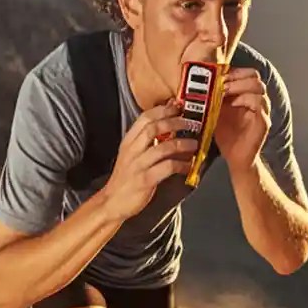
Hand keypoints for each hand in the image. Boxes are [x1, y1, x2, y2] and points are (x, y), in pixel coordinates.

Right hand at [99, 101, 198, 220]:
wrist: (112, 202)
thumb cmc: (125, 178)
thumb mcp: (131, 155)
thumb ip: (145, 141)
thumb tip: (167, 127)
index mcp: (128, 142)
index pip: (144, 118)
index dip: (162, 110)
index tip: (177, 106)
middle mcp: (132, 150)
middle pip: (154, 128)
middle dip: (175, 122)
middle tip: (190, 122)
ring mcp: (138, 165)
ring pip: (163, 147)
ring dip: (182, 144)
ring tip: (194, 144)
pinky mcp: (145, 180)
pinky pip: (167, 168)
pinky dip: (181, 165)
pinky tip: (189, 166)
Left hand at [213, 67, 270, 168]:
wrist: (235, 159)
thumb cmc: (226, 136)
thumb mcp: (215, 113)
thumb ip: (212, 99)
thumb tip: (195, 85)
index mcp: (246, 95)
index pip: (247, 73)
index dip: (233, 71)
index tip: (217, 74)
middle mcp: (257, 100)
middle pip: (255, 76)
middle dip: (236, 76)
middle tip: (220, 82)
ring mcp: (262, 110)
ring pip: (258, 87)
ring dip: (240, 86)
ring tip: (224, 91)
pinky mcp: (264, 121)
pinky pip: (259, 103)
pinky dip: (245, 100)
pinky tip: (233, 104)